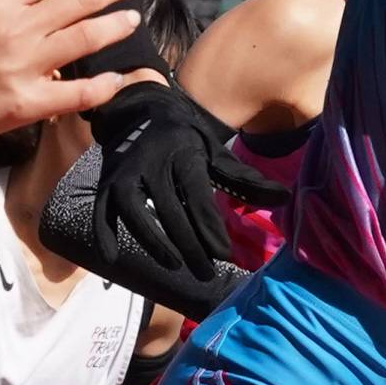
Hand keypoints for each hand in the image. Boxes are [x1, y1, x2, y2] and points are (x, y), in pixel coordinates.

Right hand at [65, 78, 281, 310]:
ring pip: (134, 212)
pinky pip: (101, 210)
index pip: (197, 197)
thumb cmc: (186, 139)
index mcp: (183, 154)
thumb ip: (246, 179)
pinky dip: (104, 234)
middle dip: (189, 246)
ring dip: (153, 243)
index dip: (210, 228)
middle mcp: (151, 162)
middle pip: (169, 210)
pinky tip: (113, 259)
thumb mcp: (216, 152)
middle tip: (206, 273)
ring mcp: (124, 173)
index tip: (225, 254)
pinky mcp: (105, 182)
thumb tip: (284, 199)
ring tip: (174, 265)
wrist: (142, 111)